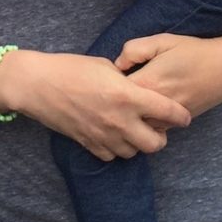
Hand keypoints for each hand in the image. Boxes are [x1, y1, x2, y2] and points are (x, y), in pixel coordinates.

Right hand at [5, 51, 189, 161]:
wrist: (37, 85)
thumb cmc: (70, 68)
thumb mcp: (105, 66)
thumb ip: (127, 80)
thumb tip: (137, 87)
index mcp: (128, 96)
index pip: (168, 112)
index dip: (181, 116)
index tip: (184, 116)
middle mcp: (120, 120)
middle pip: (155, 144)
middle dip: (161, 137)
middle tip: (157, 126)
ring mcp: (103, 135)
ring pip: (133, 153)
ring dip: (137, 143)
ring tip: (132, 130)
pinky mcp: (88, 144)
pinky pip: (111, 155)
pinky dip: (115, 148)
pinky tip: (112, 134)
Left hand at [114, 31, 221, 117]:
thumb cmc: (193, 52)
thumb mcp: (162, 40)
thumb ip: (134, 50)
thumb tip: (116, 65)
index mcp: (147, 83)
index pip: (113, 92)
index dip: (106, 85)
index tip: (106, 79)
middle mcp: (154, 106)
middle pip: (122, 113)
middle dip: (114, 104)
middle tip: (110, 93)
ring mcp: (166, 119)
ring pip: (136, 126)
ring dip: (128, 116)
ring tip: (125, 102)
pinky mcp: (175, 125)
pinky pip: (151, 129)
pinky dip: (144, 122)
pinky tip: (143, 110)